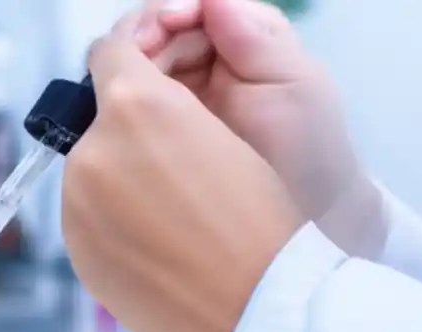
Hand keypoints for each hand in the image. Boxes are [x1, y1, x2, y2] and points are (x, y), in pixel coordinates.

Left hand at [63, 31, 302, 331]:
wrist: (255, 311)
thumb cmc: (261, 223)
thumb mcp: (225, 134)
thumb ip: (164, 110)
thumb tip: (133, 108)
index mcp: (135, 108)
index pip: (110, 54)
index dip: (131, 58)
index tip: (146, 70)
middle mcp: (92, 152)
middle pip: (98, 118)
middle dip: (128, 127)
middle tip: (178, 154)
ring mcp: (75, 207)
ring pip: (90, 169)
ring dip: (119, 174)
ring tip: (175, 205)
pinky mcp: (75, 251)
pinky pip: (87, 216)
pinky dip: (113, 217)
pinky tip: (160, 236)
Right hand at [133, 0, 385, 257]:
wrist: (304, 220)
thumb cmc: (307, 151)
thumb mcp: (292, 86)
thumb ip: (256, 37)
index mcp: (240, 40)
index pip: (191, 9)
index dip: (170, 10)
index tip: (165, 24)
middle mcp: (204, 62)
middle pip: (154, 31)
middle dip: (140, 34)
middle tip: (132, 54)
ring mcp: (176, 98)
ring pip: (133, 65)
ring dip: (123, 66)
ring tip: (119, 82)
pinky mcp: (155, 133)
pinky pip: (126, 106)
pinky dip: (116, 102)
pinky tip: (114, 111)